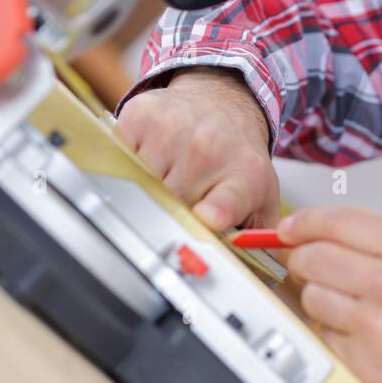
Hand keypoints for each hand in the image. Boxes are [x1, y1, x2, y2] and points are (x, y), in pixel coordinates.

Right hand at [114, 67, 279, 230]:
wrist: (223, 102)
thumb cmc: (237, 158)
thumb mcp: (260, 199)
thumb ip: (255, 243)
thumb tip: (247, 280)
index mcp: (242, 176)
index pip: (225, 202)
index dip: (214, 214)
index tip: (206, 220)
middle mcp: (209, 149)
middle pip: (170, 204)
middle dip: (171, 215)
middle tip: (181, 208)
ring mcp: (173, 130)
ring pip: (141, 183)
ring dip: (148, 190)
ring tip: (171, 178)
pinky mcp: (142, 117)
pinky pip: (120, 155)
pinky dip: (130, 163)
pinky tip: (153, 157)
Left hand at [277, 205, 381, 382]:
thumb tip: (336, 232)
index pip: (338, 222)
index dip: (305, 222)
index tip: (289, 228)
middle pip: (314, 257)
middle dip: (302, 259)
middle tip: (305, 264)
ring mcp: (374, 325)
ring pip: (312, 297)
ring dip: (321, 299)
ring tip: (349, 307)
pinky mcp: (361, 362)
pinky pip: (323, 336)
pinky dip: (334, 334)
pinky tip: (362, 337)